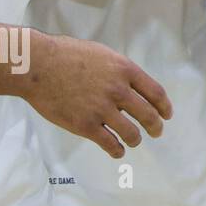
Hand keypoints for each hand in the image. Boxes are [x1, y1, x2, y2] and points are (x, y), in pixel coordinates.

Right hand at [23, 33, 171, 158]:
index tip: (167, 114)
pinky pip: (109, 143)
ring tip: (134, 141)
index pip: (155, 93)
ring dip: (136, 139)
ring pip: (131, 132)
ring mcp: (102, 109)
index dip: (164, 106)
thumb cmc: (68, 55)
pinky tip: (118, 151)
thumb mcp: (104, 55)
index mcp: (125, 70)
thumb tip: (132, 85)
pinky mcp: (85, 125)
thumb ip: (120, 71)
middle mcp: (118, 90)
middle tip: (157, 132)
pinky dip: (117, 150)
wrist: (39, 66)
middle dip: (156, 126)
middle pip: (148, 114)